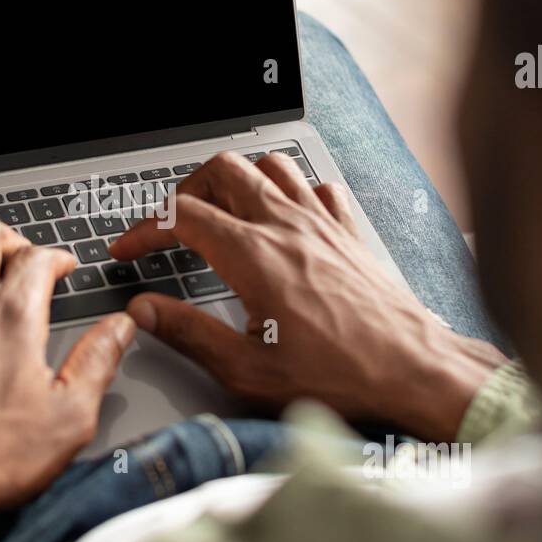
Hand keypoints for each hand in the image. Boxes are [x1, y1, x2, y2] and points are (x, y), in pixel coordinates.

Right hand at [110, 152, 504, 438]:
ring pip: (270, 166)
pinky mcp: (348, 233)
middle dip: (186, 190)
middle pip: (223, 171)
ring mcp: (321, 224)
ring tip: (220, 209)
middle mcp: (286, 227)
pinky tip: (285, 216)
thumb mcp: (246, 369)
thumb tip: (145, 311)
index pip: (181, 217)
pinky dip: (292, 191)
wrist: (413, 369)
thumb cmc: (339, 375)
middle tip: (170, 224)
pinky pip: (316, 186)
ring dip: (238, 179)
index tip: (129, 250)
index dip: (144, 229)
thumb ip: (188, 334)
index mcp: (253, 256)